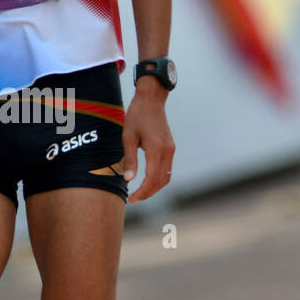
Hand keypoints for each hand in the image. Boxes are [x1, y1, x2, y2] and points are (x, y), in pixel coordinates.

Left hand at [122, 84, 174, 202]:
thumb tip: (128, 180)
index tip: (133, 199)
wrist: (151, 100)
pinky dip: (159, 178)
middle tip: (135, 199)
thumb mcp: (128, 137)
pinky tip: (148, 181)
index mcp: (156, 149)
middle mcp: (167, 151)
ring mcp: (171, 149)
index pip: (152, 178)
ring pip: (167, 177)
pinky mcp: (171, 147)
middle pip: (161, 181)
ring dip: (155, 187)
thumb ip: (130, 160)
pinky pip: (167, 169)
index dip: (143, 191)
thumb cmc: (137, 116)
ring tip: (141, 192)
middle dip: (148, 193)